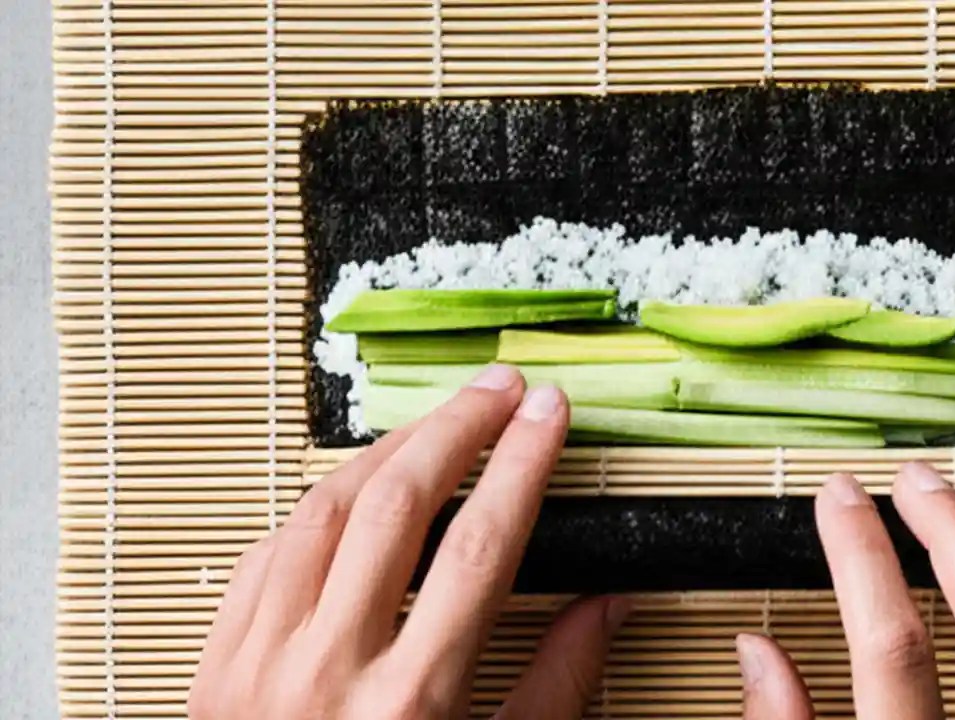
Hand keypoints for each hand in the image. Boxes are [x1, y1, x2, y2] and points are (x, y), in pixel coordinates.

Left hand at [190, 365, 630, 719]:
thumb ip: (554, 687)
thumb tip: (608, 607)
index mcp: (412, 704)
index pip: (482, 546)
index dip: (522, 465)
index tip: (548, 415)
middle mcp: (330, 669)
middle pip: (400, 505)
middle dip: (458, 429)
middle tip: (500, 389)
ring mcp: (261, 660)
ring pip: (326, 508)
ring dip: (390, 447)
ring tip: (440, 420)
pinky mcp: (217, 659)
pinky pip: (269, 548)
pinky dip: (320, 502)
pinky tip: (357, 484)